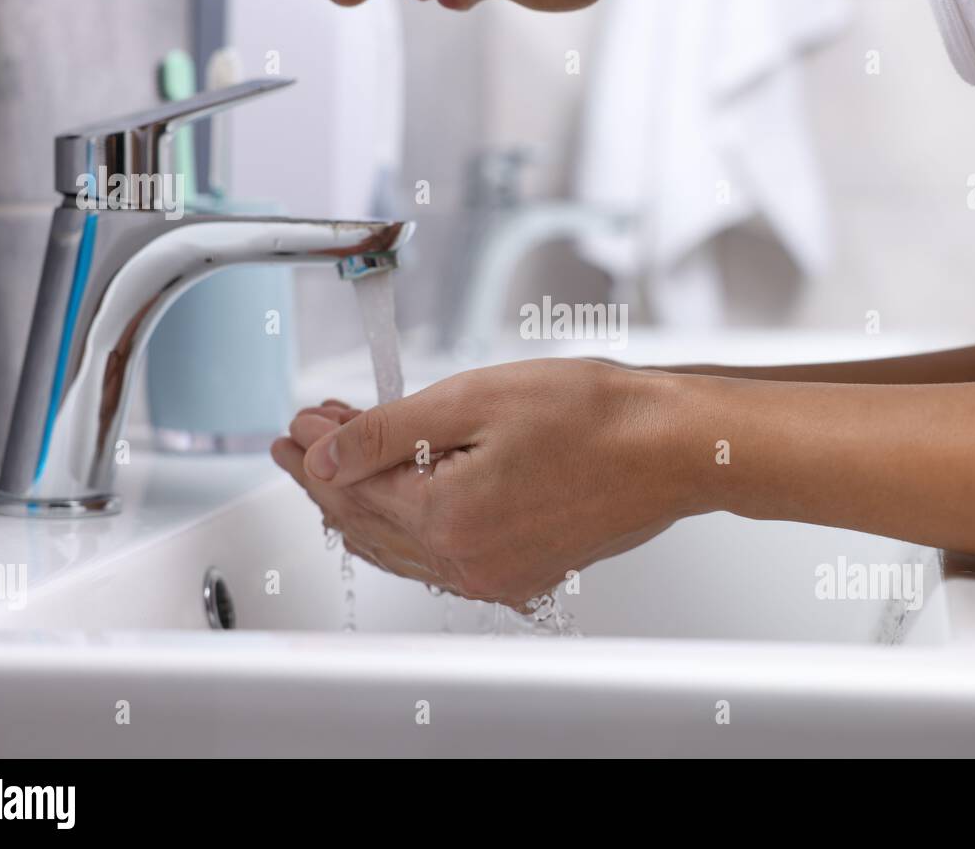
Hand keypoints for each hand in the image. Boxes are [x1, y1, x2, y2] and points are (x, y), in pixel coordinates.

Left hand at [271, 359, 701, 607]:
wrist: (673, 448)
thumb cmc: (595, 416)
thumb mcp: (473, 400)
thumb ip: (386, 434)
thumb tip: (325, 457)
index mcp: (449, 519)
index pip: (352, 489)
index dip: (318, 451)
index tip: (301, 421)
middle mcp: (469, 562)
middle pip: (369, 522)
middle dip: (329, 476)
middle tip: (305, 439)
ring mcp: (498, 575)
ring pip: (402, 545)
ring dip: (364, 500)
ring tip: (340, 462)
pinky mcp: (524, 572)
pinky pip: (441, 558)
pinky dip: (409, 525)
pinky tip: (401, 501)